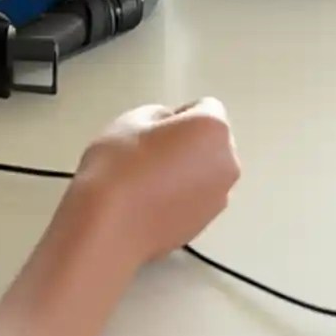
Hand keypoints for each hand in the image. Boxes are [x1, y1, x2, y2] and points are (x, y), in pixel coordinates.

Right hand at [81, 98, 240, 262]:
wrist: (108, 228)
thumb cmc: (118, 170)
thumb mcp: (132, 119)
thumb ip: (161, 115)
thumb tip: (168, 128)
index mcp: (213, 129)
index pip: (204, 107)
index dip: (177, 114)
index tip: (155, 129)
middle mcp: (227, 162)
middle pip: (211, 141)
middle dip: (188, 143)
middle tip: (151, 153)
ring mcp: (220, 196)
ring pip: (206, 171)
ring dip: (187, 170)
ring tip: (148, 180)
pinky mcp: (206, 223)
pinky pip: (198, 197)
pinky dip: (183, 196)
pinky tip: (151, 201)